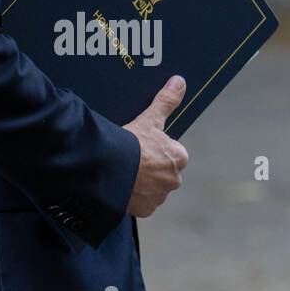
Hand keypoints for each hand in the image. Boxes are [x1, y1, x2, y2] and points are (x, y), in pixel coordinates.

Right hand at [123, 75, 189, 217]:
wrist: (109, 169)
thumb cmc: (130, 143)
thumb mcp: (149, 118)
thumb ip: (166, 100)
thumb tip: (180, 81)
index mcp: (178, 158)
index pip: (170, 152)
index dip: (154, 147)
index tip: (140, 145)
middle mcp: (174, 180)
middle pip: (162, 171)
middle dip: (149, 166)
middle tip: (131, 157)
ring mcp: (159, 197)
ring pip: (151, 187)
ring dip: (141, 181)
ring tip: (123, 170)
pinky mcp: (144, 209)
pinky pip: (141, 202)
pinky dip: (133, 196)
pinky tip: (122, 185)